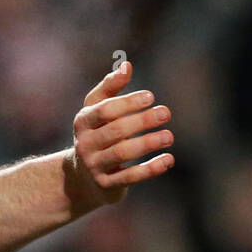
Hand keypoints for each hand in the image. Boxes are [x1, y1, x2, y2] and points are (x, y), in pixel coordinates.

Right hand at [67, 62, 174, 207]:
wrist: (82, 178)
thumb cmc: (96, 134)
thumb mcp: (97, 110)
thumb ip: (111, 88)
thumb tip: (127, 64)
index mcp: (83, 121)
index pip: (106, 109)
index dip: (129, 102)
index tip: (151, 97)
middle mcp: (85, 144)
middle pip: (116, 130)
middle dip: (142, 121)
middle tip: (166, 113)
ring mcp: (94, 166)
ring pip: (123, 153)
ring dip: (149, 143)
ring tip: (169, 136)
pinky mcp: (106, 186)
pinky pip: (130, 177)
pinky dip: (151, 169)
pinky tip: (169, 159)